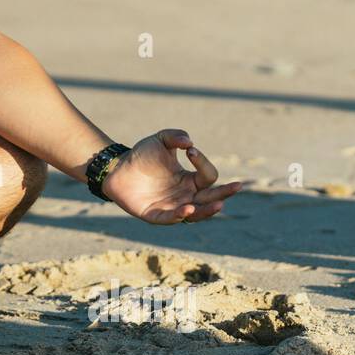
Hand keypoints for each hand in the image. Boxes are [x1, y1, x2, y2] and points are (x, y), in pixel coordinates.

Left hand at [99, 129, 242, 224]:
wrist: (117, 168)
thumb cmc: (142, 155)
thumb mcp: (160, 140)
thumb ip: (175, 136)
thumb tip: (190, 143)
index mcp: (191, 180)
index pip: (208, 176)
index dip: (203, 163)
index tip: (190, 150)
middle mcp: (186, 195)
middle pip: (211, 198)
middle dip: (224, 193)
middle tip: (237, 186)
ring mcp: (172, 207)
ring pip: (196, 213)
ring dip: (207, 210)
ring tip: (219, 204)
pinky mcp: (156, 215)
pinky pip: (171, 219)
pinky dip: (180, 215)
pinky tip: (188, 208)